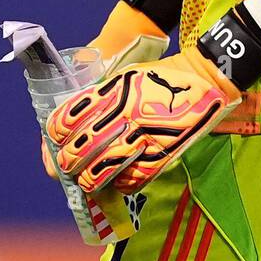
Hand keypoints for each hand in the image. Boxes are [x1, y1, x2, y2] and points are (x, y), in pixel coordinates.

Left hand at [39, 4, 170, 183]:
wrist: (204, 79)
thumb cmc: (161, 76)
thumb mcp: (125, 77)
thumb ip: (102, 98)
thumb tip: (76, 123)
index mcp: (111, 93)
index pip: (66, 120)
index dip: (56, 135)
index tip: (58, 140)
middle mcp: (123, 115)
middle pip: (79, 150)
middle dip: (68, 162)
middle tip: (70, 165)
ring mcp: (143, 136)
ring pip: (101, 171)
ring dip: (90, 179)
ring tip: (89, 179)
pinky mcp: (162, 154)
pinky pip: (132, 179)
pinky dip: (121, 183)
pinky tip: (119, 180)